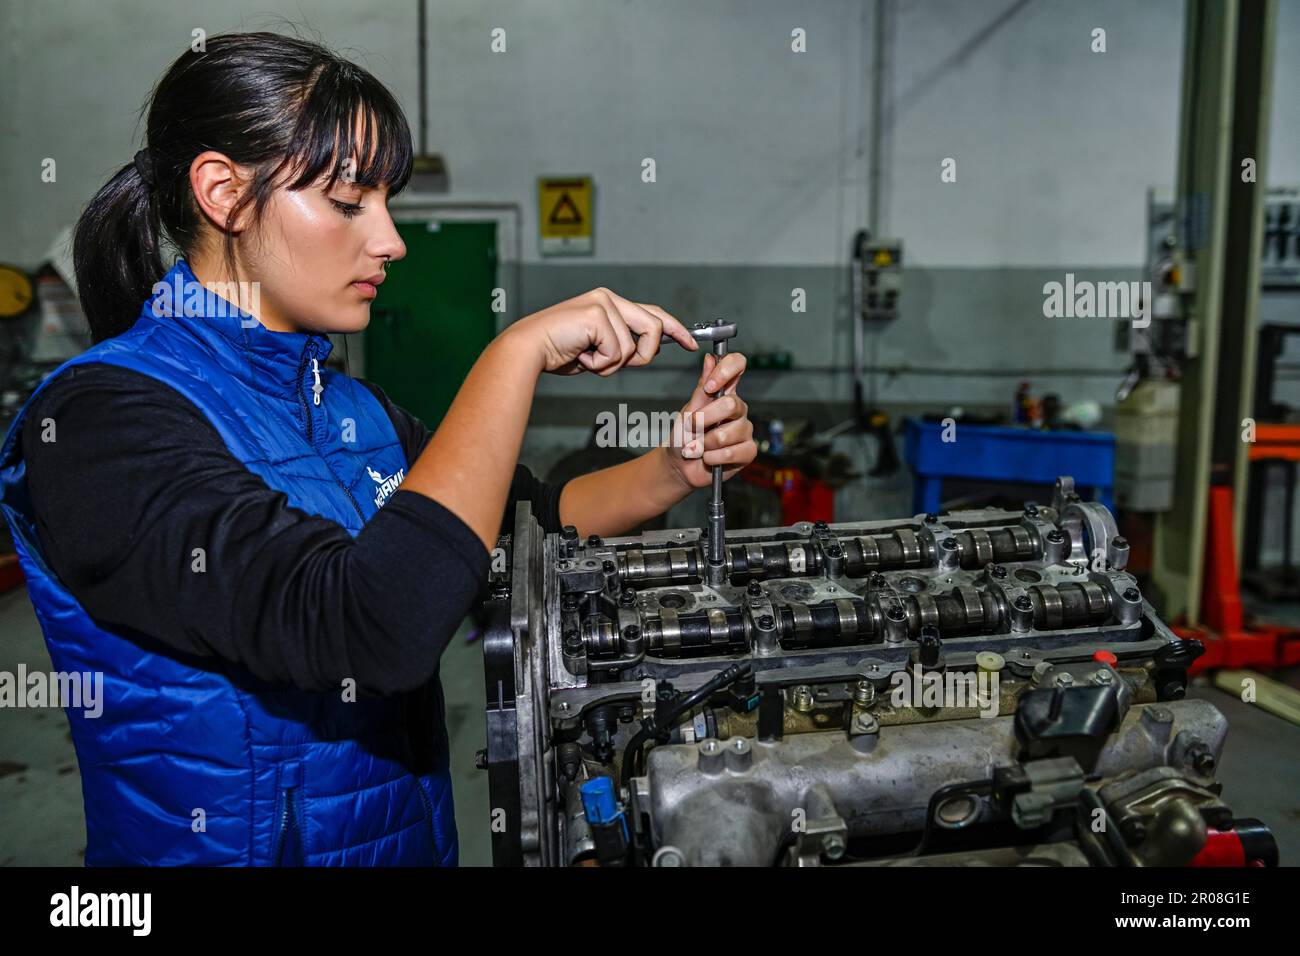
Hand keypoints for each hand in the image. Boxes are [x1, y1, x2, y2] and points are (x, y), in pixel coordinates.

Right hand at [506, 287, 697, 374]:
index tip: (690, 344)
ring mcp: (604, 303)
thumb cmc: (558, 352)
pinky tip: (580, 356)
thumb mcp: (598, 349)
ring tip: (588, 359)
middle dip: (644, 354)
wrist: (528, 349)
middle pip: (654, 327)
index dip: (676, 329)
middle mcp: (609, 298)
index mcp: (610, 303)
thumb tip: (647, 351)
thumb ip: (621, 345)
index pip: (653, 313)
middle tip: (617, 363)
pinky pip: (618, 352)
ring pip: (634, 346)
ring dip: (613, 364)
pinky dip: (600, 364)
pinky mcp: (598, 314)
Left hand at [664, 351, 756, 488]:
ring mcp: (745, 430)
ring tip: (697, 447)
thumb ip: (701, 388)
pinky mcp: (748, 451)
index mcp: (725, 393)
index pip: (737, 366)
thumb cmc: (684, 436)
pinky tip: (708, 458)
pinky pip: (731, 453)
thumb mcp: (688, 411)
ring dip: (703, 444)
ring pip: (726, 434)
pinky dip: (712, 457)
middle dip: (704, 420)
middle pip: (731, 404)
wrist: (680, 465)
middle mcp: (738, 410)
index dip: (726, 370)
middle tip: (692, 428)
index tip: (710, 387)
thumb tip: (709, 359)